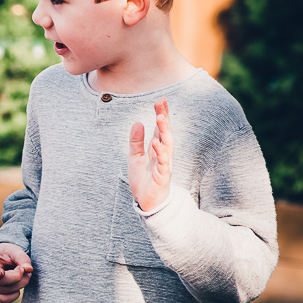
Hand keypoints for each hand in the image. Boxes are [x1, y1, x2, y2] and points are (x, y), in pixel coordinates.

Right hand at [0, 242, 32, 302]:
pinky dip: (16, 293)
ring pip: (8, 291)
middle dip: (17, 275)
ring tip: (24, 273)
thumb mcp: (15, 251)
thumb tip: (29, 269)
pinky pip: (7, 299)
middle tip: (23, 268)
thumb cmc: (8, 254)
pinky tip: (20, 284)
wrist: (6, 260)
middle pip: (1, 282)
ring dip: (21, 282)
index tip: (1, 272)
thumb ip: (22, 258)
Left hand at [128, 98, 172, 212]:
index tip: (160, 100)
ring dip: (164, 131)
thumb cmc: (144, 180)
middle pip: (165, 132)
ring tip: (160, 117)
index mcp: (157, 149)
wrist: (146, 202)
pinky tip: (155, 142)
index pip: (160, 128)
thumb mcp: (135, 158)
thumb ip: (136, 142)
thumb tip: (138, 122)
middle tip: (161, 102)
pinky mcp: (163, 176)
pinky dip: (161, 152)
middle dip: (164, 117)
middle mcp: (163, 154)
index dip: (161, 114)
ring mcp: (164, 164)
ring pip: (167, 145)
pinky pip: (163, 162)